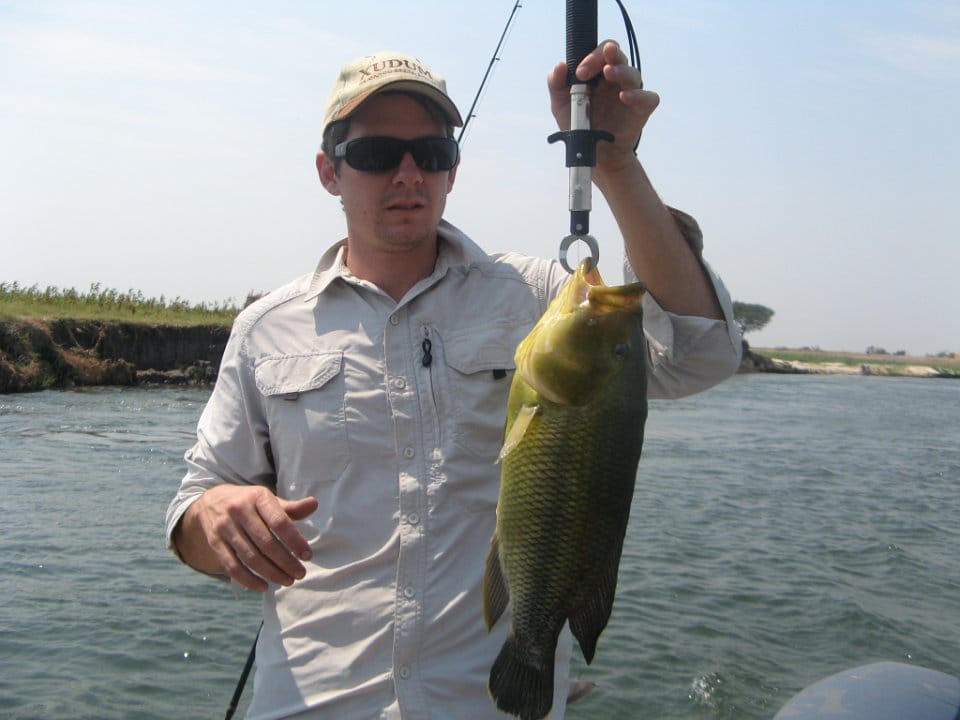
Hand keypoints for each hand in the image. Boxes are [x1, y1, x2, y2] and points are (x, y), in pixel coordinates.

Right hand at [175, 484, 318, 591]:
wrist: (210, 502)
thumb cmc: (249, 503)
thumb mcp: (268, 500)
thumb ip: (291, 507)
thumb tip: (314, 504)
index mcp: (258, 497)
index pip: (279, 521)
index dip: (295, 540)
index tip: (308, 555)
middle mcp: (239, 511)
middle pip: (266, 543)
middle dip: (285, 561)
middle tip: (300, 574)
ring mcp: (225, 527)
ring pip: (250, 557)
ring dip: (271, 573)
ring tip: (287, 581)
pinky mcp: (215, 543)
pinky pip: (232, 566)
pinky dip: (249, 580)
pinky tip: (264, 587)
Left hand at [547, 40, 659, 173]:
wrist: (592, 154)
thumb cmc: (579, 125)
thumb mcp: (561, 105)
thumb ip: (556, 84)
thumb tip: (560, 65)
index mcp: (598, 74)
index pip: (600, 52)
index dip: (591, 56)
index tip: (579, 72)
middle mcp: (615, 80)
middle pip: (617, 56)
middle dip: (604, 56)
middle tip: (590, 69)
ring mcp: (629, 93)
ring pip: (633, 73)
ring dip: (621, 70)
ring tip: (609, 72)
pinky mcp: (641, 110)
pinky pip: (649, 98)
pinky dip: (639, 95)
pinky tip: (625, 97)